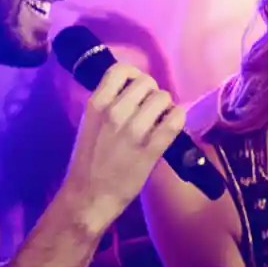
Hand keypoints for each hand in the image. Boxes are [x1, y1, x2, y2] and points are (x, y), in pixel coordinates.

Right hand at [60, 63, 185, 233]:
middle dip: (152, 93)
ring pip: (163, 98)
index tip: (136, 90)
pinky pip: (175, 119)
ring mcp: (134, 130)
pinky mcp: (152, 148)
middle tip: (150, 110)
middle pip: (147, 82)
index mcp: (96, 104)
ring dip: (166, 107)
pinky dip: (178, 118)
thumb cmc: (89, 162)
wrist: (89, 196)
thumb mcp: (90, 124)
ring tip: (160, 120)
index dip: (134, 76)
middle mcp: (115, 112)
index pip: (120, 70)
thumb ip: (109, 104)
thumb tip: (134, 91)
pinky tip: (172, 125)